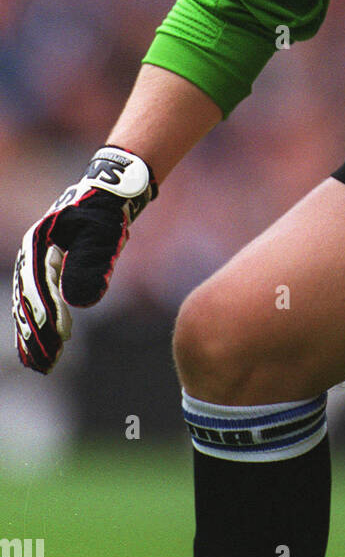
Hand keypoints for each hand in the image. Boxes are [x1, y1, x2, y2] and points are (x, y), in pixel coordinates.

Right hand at [12, 146, 156, 373]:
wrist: (107, 191)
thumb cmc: (106, 212)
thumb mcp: (101, 234)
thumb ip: (92, 264)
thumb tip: (80, 303)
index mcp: (39, 245)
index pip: (39, 287)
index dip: (46, 315)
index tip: (57, 340)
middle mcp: (31, 255)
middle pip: (27, 301)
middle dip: (34, 335)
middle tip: (43, 365)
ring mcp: (36, 262)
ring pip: (29, 305)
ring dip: (33, 336)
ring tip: (39, 364)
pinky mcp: (47, 269)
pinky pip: (38, 301)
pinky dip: (39, 324)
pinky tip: (47, 344)